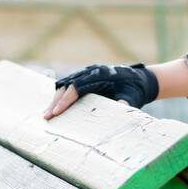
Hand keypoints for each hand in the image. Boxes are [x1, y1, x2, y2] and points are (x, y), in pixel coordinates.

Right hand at [44, 63, 158, 118]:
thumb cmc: (135, 90)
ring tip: (48, 114)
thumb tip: (121, 107)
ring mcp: (87, 73)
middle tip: (46, 116)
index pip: (77, 87)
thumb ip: (125, 102)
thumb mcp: (132, 97)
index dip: (65, 100)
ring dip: (56, 99)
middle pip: (67, 85)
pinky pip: (70, 85)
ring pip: (65, 84)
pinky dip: (62, 96)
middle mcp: (91, 71)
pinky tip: (56, 108)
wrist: (141, 80)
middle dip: (55, 101)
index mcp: (100, 74)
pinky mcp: (86, 78)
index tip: (56, 112)